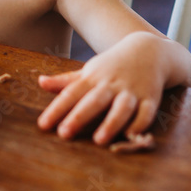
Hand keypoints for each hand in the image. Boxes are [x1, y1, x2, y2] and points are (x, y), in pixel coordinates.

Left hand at [36, 33, 167, 145]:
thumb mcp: (89, 70)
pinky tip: (131, 135)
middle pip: (94, 100)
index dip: (57, 109)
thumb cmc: (112, 66)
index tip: (43, 125)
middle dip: (79, 117)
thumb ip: (66, 81)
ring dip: (111, 123)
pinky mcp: (150, 98)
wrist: (149, 50)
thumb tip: (40, 82)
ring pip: (121, 107)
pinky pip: (146, 112)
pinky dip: (140, 123)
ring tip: (99, 140)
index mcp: (93, 78)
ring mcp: (132, 91)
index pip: (71, 93)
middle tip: (64, 133)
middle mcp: (111, 84)